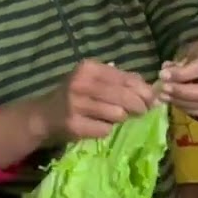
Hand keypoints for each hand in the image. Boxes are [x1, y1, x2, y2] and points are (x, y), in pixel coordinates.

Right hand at [35, 59, 155, 141]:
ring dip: (120, 119)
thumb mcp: (94, 80)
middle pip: (125, 97)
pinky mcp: (74, 125)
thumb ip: (120, 80)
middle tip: (142, 112)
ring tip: (113, 118)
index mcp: (89, 68)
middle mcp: (81, 83)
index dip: (144, 90)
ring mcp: (76, 104)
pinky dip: (105, 130)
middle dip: (139, 106)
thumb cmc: (75, 96)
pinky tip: (97, 126)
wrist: (44, 116)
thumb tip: (151, 90)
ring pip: (117, 114)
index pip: (126, 78)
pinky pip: (105, 130)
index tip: (153, 99)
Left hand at [157, 41, 197, 117]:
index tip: (162, 75)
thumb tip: (165, 72)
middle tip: (163, 89)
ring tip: (164, 96)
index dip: (181, 74)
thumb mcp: (191, 50)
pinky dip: (187, 108)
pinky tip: (174, 102)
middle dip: (182, 92)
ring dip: (181, 102)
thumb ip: (180, 62)